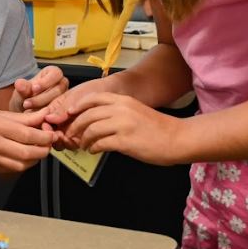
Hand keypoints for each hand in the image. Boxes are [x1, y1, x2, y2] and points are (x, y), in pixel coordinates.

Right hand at [0, 109, 55, 172]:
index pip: (27, 135)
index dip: (44, 136)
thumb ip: (23, 118)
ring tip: (40, 149)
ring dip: (36, 158)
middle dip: (43, 149)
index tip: (52, 133)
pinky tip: (27, 155)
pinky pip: (14, 169)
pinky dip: (25, 163)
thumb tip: (45, 116)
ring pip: (22, 165)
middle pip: (27, 153)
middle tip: (49, 143)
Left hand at [9, 65, 68, 112]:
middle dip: (41, 98)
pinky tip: (35, 121)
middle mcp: (62, 85)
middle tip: (26, 104)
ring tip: (28, 113)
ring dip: (43, 110)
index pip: (55, 74)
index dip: (45, 82)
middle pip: (58, 91)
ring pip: (59, 104)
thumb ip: (22, 88)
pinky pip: (58, 116)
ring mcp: (65, 99)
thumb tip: (19, 83)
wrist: (24, 111)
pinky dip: (46, 118)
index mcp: (54, 73)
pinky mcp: (63, 112)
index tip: (33, 89)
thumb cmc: (25, 96)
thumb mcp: (22, 91)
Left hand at [62, 92, 180, 164]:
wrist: (177, 138)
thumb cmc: (158, 128)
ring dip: (83, 139)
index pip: (93, 98)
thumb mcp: (136, 111)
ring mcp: (123, 125)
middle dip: (75, 126)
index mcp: (124, 101)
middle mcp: (121, 110)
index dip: (78, 106)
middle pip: (88, 115)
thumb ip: (118, 112)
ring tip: (84, 145)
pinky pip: (101, 143)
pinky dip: (93, 147)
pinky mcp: (125, 141)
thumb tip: (97, 120)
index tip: (69, 113)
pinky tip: (94, 150)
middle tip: (72, 134)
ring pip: (91, 129)